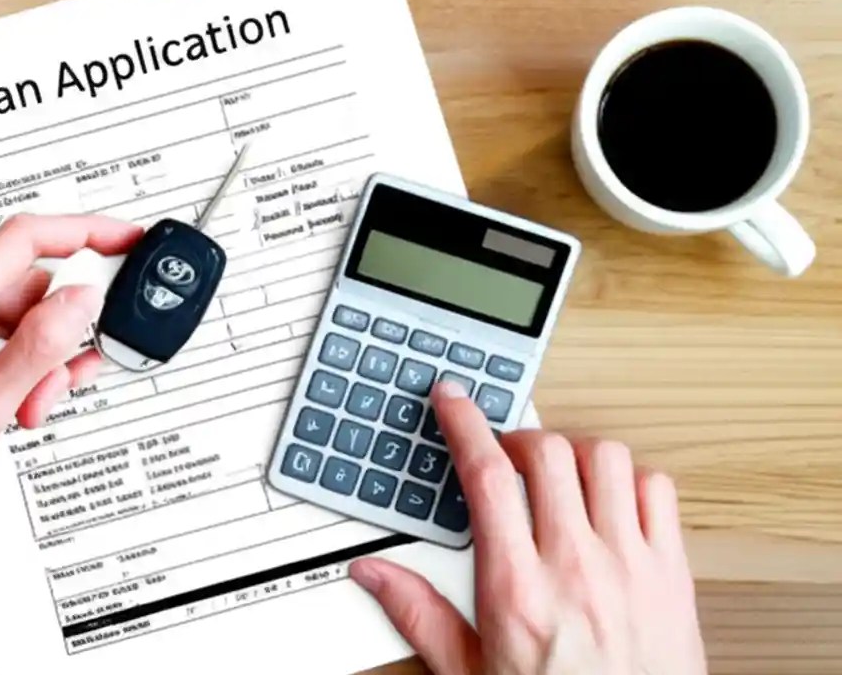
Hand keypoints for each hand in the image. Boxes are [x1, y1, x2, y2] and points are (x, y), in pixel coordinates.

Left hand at [0, 214, 142, 556]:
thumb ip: (38, 348)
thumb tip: (82, 297)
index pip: (26, 239)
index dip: (84, 232)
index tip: (124, 240)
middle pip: (24, 288)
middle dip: (54, 338)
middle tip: (55, 390)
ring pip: (9, 315)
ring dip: (32, 360)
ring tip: (24, 411)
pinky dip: (8, 362)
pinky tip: (10, 401)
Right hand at [349, 382, 706, 674]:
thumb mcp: (468, 672)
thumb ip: (419, 615)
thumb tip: (374, 575)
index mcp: (517, 589)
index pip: (488, 478)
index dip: (465, 424)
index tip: (453, 400)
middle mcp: (576, 567)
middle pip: (547, 453)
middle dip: (519, 437)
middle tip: (506, 453)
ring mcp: (631, 566)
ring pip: (607, 459)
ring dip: (576, 452)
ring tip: (558, 472)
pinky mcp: (673, 573)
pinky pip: (658, 491)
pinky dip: (631, 478)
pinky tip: (610, 499)